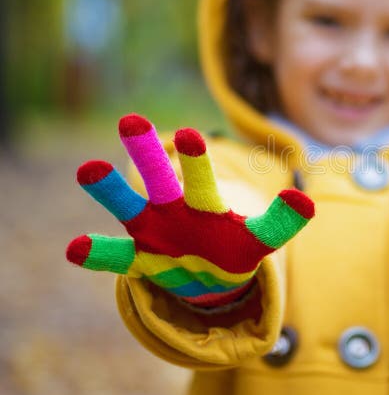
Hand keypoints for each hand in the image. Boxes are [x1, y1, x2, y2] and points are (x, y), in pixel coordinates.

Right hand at [66, 114, 313, 309]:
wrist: (209, 272)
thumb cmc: (233, 247)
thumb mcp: (261, 238)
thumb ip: (282, 221)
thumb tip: (307, 201)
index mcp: (204, 201)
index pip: (200, 178)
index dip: (195, 160)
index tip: (189, 134)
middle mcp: (173, 208)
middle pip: (159, 178)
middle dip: (147, 154)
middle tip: (131, 121)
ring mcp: (152, 231)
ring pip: (129, 206)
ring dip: (112, 191)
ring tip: (90, 169)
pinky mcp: (139, 257)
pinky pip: (116, 257)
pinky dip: (98, 254)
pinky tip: (75, 248)